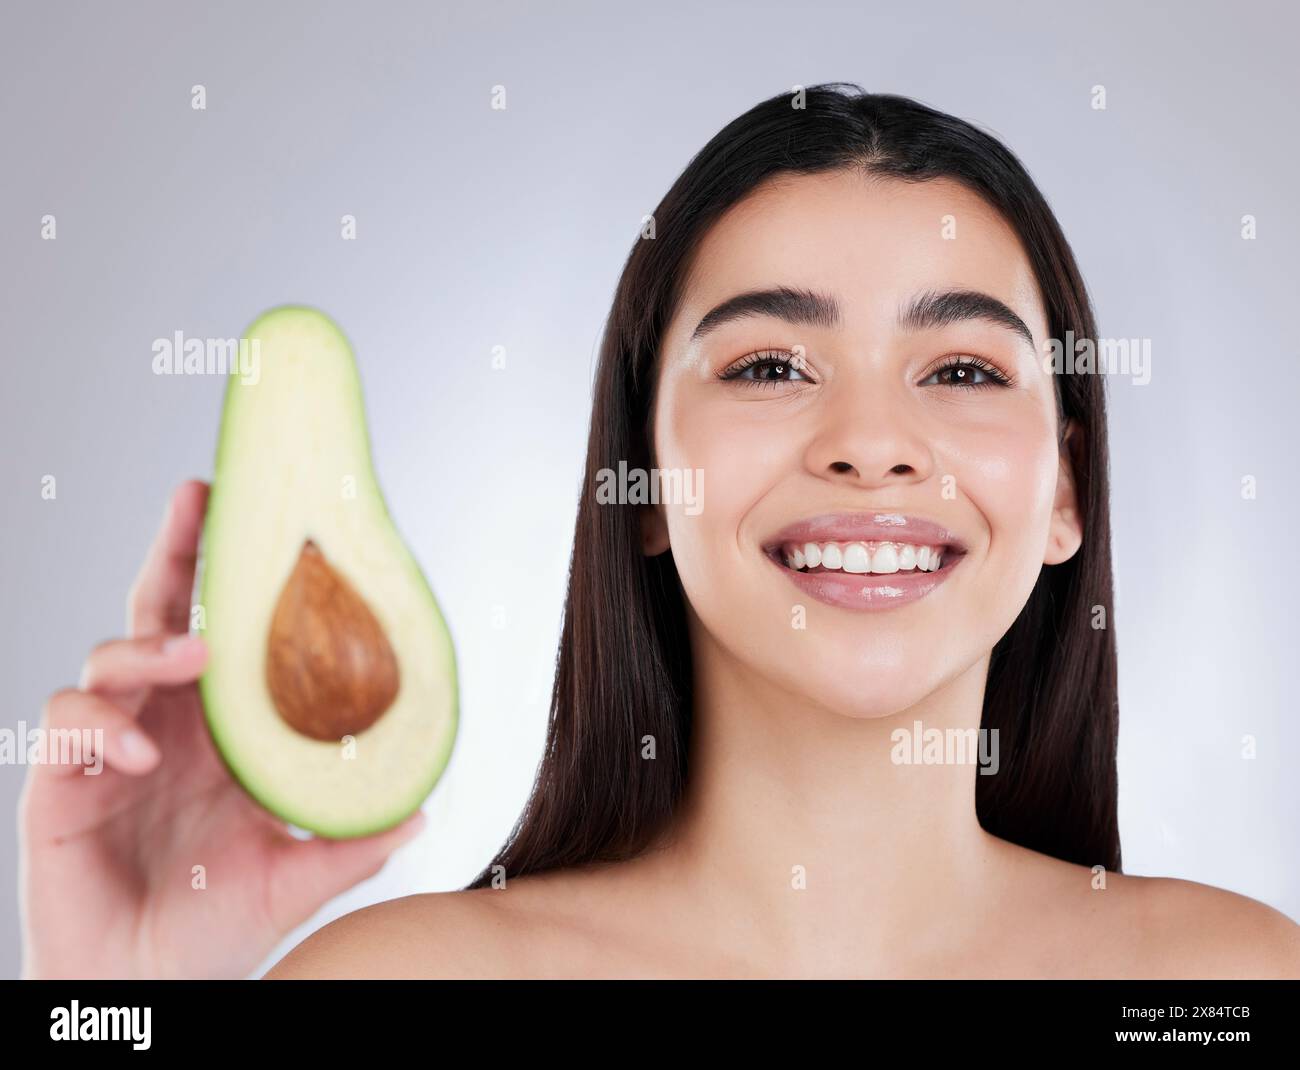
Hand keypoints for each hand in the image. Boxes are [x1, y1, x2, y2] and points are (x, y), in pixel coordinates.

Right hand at [18, 480, 425, 978]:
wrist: (147, 988)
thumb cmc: (216, 927)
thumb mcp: (296, 876)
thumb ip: (351, 843)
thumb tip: (421, 808)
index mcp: (223, 731)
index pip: (229, 634)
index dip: (239, 580)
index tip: (267, 521)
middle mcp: (168, 725)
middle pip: (163, 615)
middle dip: (177, 553)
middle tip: (196, 500)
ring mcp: (113, 747)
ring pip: (111, 657)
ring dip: (147, 647)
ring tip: (190, 658)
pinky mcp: (62, 782)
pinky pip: (68, 725)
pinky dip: (99, 725)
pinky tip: (135, 753)